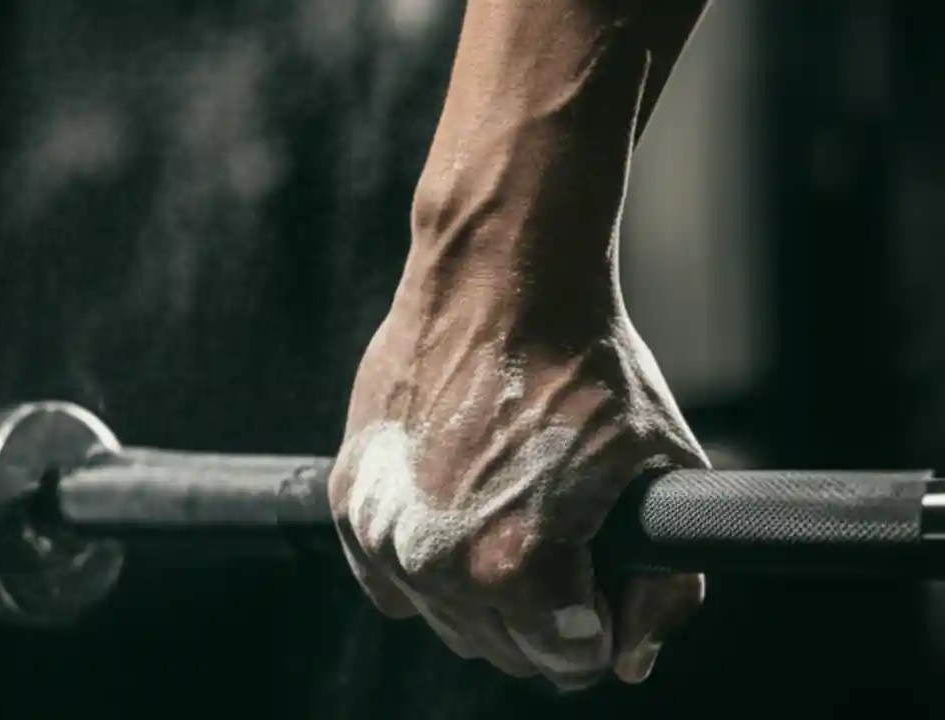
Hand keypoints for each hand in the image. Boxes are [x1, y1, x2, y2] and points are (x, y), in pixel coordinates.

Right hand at [328, 291, 708, 689]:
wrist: (500, 278)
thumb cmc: (588, 366)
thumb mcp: (663, 472)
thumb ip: (665, 588)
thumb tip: (631, 660)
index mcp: (515, 567)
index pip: (572, 660)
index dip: (606, 622)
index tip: (606, 575)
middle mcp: (438, 563)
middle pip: (506, 651)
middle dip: (546, 614)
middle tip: (566, 541)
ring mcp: (386, 532)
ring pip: (447, 622)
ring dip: (486, 593)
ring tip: (514, 517)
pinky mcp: (353, 499)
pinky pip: (390, 583)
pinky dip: (425, 567)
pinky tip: (460, 515)